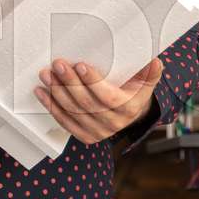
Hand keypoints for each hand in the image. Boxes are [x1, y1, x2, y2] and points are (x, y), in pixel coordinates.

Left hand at [34, 57, 163, 144]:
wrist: (131, 114)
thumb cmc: (134, 91)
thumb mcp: (145, 81)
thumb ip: (150, 72)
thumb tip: (155, 62)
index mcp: (129, 109)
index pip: (108, 97)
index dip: (93, 82)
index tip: (80, 65)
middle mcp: (114, 124)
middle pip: (86, 103)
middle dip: (69, 82)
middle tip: (58, 64)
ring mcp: (99, 132)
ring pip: (73, 112)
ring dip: (57, 92)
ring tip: (47, 75)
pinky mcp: (86, 136)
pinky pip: (65, 122)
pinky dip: (52, 106)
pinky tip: (42, 93)